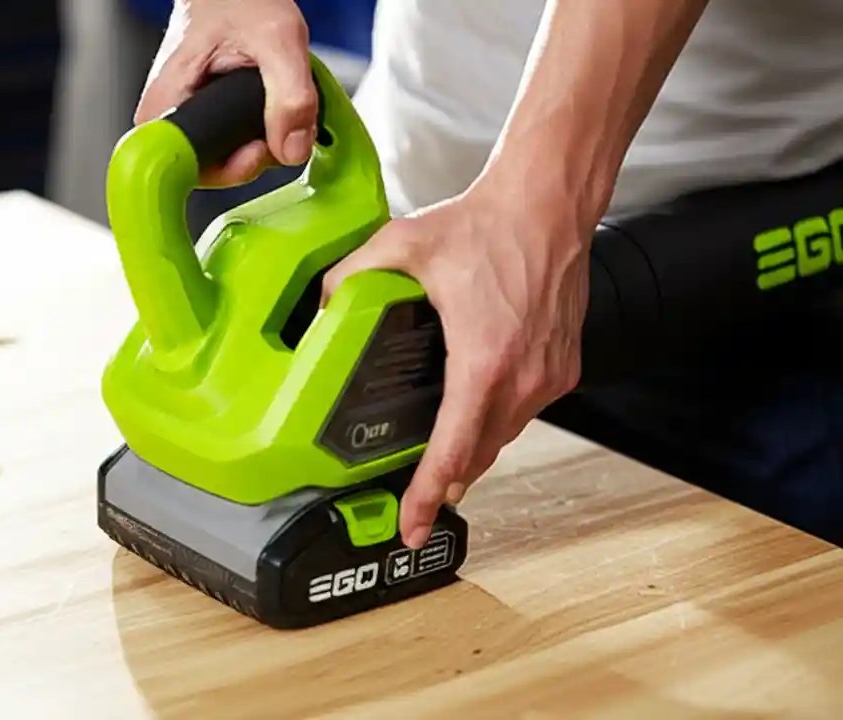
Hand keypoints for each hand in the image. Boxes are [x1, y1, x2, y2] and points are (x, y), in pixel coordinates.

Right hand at [133, 0, 317, 186]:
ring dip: (266, 142)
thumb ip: (291, 96)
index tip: (257, 146)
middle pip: (215, 171)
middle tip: (278, 115)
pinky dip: (264, 134)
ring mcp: (188, 124)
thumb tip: (292, 150)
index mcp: (166, 105)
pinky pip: (236, 147)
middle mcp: (169, 121)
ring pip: (231, 161)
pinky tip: (272, 109)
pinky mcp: (206, 123)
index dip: (231, 169)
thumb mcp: (278, 38)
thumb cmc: (239, 0)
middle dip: (257, 153)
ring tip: (276, 102)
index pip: (189, 171)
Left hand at [322, 180, 592, 547]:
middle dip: (443, 482)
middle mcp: (524, 378)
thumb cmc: (488, 224)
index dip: (426, 493)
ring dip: (472, 453)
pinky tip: (473, 417)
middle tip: (411, 504)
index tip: (410, 525)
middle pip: (478, 455)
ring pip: (504, 437)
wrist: (550, 203)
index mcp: (483, 361)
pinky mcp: (565, 367)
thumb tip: (321, 305)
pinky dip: (497, 422)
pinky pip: (525, 412)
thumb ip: (351, 275)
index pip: (453, 449)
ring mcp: (550, 376)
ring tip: (438, 467)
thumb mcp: (403, 245)